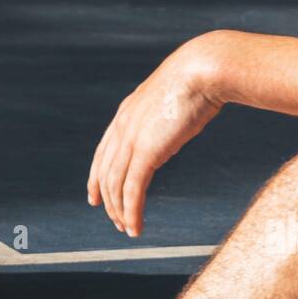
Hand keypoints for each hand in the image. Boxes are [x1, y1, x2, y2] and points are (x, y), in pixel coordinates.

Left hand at [88, 33, 226, 236]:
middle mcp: (122, 127)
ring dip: (121, 212)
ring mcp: (131, 139)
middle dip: (109, 202)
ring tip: (128, 229)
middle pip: (106, 174)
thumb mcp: (172, 99)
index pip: (103, 153)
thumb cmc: (198, 80)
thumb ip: (164, 117)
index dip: (96, 178)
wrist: (203, 69)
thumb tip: (172, 127)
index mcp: (126, 114)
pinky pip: (132, 190)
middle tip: (117, 222)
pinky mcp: (146, 151)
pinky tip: (135, 228)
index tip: (94, 197)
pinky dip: (131, 212)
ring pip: (115, 186)